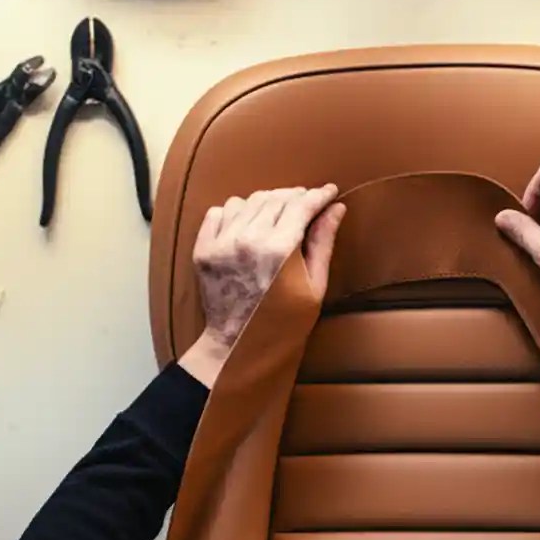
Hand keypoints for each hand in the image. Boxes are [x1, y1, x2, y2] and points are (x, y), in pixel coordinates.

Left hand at [178, 184, 346, 387]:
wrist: (238, 347)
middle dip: (295, 196)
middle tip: (307, 202)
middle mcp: (247, 240)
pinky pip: (219, 212)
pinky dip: (235, 212)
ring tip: (278, 215)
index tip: (329, 192)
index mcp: (279, 250)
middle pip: (275, 198)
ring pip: (247, 201)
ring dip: (266, 203)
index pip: (301, 205)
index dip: (319, 195)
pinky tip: (248, 225)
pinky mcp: (203, 250)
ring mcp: (221, 244)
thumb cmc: (284, 323)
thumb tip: (336, 208)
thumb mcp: (314, 287)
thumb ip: (323, 243)